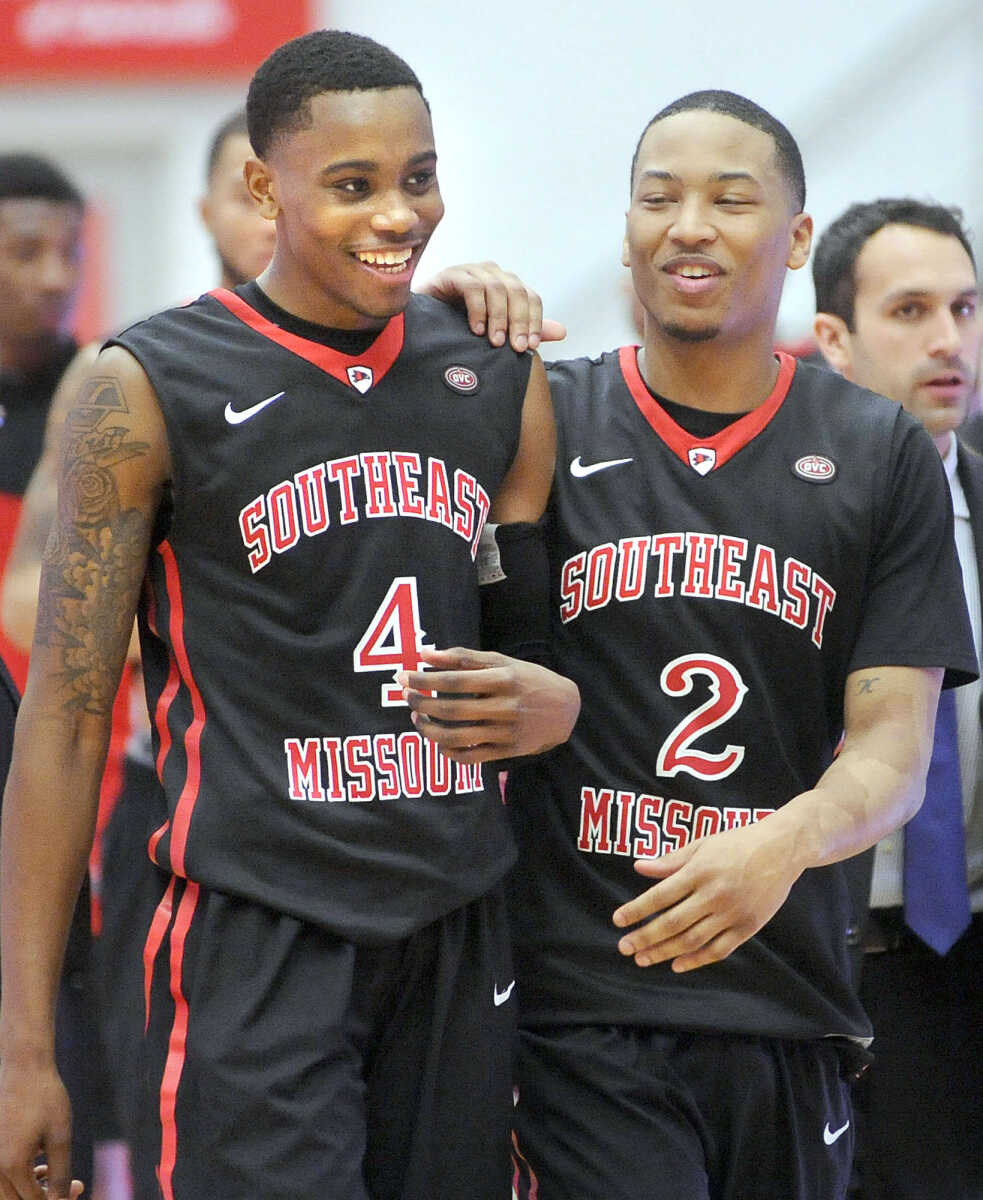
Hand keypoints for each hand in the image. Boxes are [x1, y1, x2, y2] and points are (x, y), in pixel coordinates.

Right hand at [0, 1060, 72, 1198]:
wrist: (22, 1066)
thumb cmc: (44, 1096)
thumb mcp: (60, 1135)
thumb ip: (60, 1172)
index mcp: (12, 1165)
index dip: (58, 1199)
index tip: (78, 1187)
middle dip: (41, 1198)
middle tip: (68, 1187)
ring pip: (5, 1192)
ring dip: (27, 1190)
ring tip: (51, 1174)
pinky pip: (0, 1175)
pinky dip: (18, 1177)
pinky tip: (39, 1165)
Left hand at [398, 647, 578, 762]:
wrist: (567, 709)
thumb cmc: (530, 679)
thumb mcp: (502, 661)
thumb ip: (464, 658)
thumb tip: (425, 653)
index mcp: (504, 679)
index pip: (455, 681)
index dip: (424, 680)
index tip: (403, 676)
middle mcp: (505, 706)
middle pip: (452, 710)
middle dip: (421, 704)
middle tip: (406, 697)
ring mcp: (506, 732)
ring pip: (457, 738)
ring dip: (429, 730)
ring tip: (417, 719)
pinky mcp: (507, 752)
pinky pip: (470, 757)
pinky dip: (448, 752)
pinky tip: (438, 741)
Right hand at [418, 262, 565, 351]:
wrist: (422, 322)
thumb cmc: (460, 326)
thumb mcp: (496, 330)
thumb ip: (526, 329)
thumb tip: (561, 332)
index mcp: (508, 286)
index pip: (531, 298)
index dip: (535, 321)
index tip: (531, 347)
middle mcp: (494, 274)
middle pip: (517, 292)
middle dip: (519, 321)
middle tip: (515, 348)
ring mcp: (473, 272)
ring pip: (497, 289)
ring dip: (499, 318)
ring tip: (495, 342)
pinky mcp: (453, 274)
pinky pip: (472, 287)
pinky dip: (477, 310)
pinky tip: (475, 330)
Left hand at [611, 818, 800, 972]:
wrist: (782, 849)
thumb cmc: (737, 843)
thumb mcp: (702, 844)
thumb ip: (671, 860)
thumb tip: (638, 867)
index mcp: (700, 870)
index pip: (660, 895)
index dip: (637, 909)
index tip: (618, 920)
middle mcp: (714, 894)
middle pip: (673, 922)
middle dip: (645, 937)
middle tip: (624, 947)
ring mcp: (733, 913)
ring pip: (693, 940)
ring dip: (665, 952)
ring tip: (643, 959)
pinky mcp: (748, 927)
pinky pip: (719, 950)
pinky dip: (696, 960)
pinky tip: (677, 964)